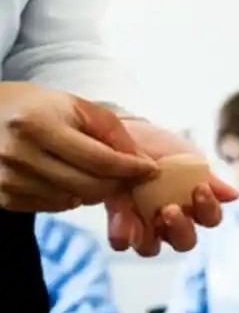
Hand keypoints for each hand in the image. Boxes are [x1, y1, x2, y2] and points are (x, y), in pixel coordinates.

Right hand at [0, 82, 156, 211]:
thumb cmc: (33, 107)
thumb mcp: (73, 105)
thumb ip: (110, 130)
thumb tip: (140, 161)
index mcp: (38, 125)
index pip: (100, 160)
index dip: (131, 169)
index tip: (150, 170)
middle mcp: (19, 154)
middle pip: (88, 186)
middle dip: (117, 184)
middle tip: (128, 177)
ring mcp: (7, 178)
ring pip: (72, 200)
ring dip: (93, 192)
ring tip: (95, 175)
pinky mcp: (1, 195)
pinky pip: (51, 206)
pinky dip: (68, 198)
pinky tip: (68, 180)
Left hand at [102, 120, 238, 255]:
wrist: (119, 138)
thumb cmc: (159, 148)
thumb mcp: (185, 157)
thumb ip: (208, 179)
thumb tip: (235, 195)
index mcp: (194, 206)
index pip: (210, 218)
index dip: (208, 208)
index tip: (201, 188)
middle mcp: (172, 222)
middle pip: (184, 241)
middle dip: (179, 228)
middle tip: (170, 209)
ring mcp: (144, 227)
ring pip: (151, 249)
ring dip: (148, 238)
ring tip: (140, 218)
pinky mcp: (120, 225)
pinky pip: (122, 242)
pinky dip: (122, 233)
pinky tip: (121, 216)